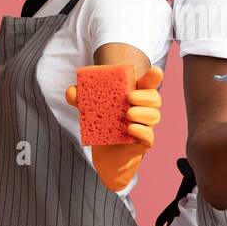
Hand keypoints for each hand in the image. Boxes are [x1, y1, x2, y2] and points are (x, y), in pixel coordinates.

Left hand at [66, 66, 162, 191]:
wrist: (106, 154)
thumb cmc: (103, 125)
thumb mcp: (90, 109)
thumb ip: (80, 99)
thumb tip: (71, 91)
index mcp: (136, 96)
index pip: (149, 83)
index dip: (154, 77)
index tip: (154, 71)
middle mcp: (144, 110)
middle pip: (155, 99)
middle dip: (144, 96)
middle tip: (128, 97)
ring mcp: (146, 126)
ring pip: (154, 116)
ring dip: (142, 113)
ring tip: (127, 114)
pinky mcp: (143, 142)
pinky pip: (148, 136)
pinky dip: (141, 131)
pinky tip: (130, 128)